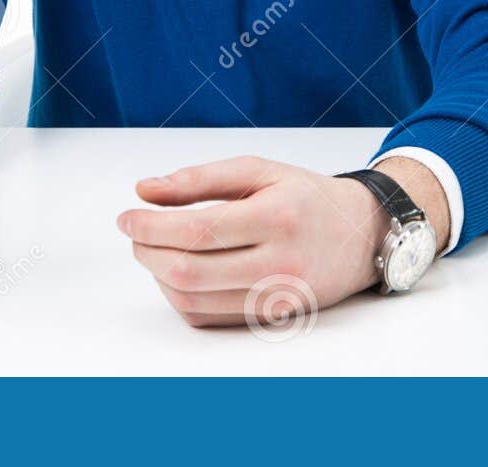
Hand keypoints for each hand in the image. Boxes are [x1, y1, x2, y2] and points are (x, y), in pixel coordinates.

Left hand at [116, 155, 398, 327]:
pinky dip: (180, 296)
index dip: (151, 227)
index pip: (198, 231)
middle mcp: (280, 263)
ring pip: (194, 300)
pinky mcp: (272, 318)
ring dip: (159, 274)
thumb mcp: (259, 170)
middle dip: (147, 251)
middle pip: (190, 271)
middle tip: (135, 232)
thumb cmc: (305, 196)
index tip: (126, 216)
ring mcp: (277, 297)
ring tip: (154, 248)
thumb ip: (200, 178)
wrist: (360, 234)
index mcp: (276, 216)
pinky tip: (179, 270)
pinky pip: (209, 316)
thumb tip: (145, 190)